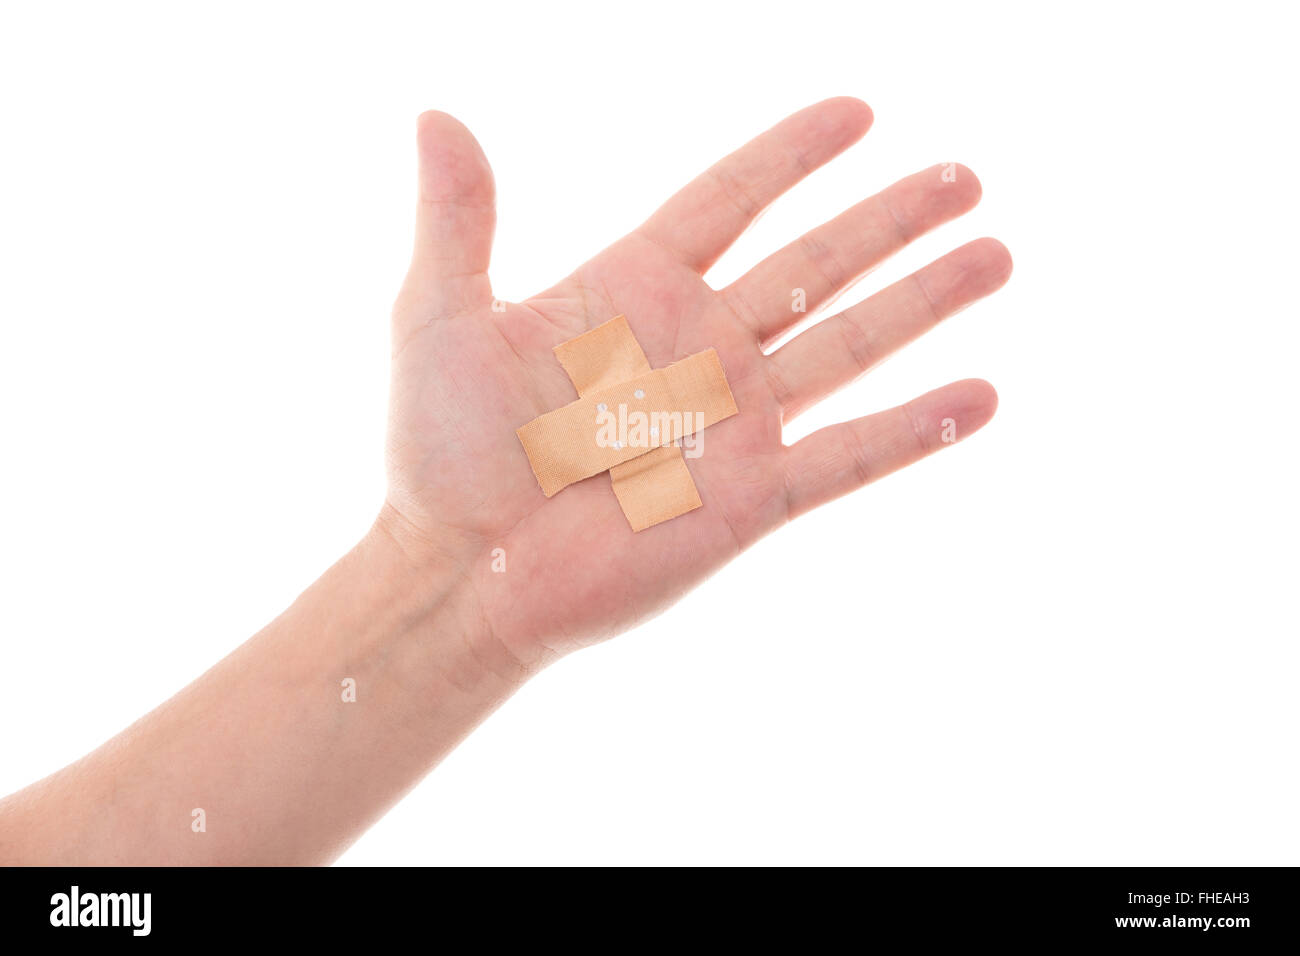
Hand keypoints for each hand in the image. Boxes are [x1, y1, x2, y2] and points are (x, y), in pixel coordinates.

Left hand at [380, 98, 1010, 666]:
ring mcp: (733, 421)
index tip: (859, 111)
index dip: (792, 155)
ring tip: (997, 254)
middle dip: (889, 219)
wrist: (461, 574)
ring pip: (849, 345)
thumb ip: (457, 218)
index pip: (730, 200)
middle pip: (814, 263)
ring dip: (924, 300)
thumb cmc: (439, 452)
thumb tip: (434, 113)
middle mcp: (697, 347)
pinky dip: (916, 429)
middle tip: (963, 175)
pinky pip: (849, 456)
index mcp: (632, 291)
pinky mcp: (752, 497)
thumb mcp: (438, 318)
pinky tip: (982, 397)